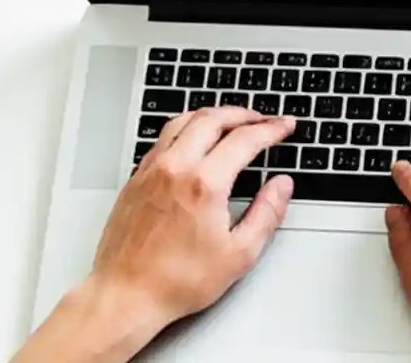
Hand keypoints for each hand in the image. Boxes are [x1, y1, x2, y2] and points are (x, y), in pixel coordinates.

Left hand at [14, 107, 295, 362]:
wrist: (126, 296)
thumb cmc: (176, 282)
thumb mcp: (239, 254)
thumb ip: (266, 214)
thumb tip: (281, 187)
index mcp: (204, 184)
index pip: (245, 139)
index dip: (271, 128)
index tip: (284, 127)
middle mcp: (175, 169)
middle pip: (212, 119)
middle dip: (243, 114)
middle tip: (262, 119)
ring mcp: (150, 172)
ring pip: (183, 122)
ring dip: (212, 115)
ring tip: (230, 121)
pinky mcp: (135, 180)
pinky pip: (162, 139)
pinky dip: (185, 129)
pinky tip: (193, 140)